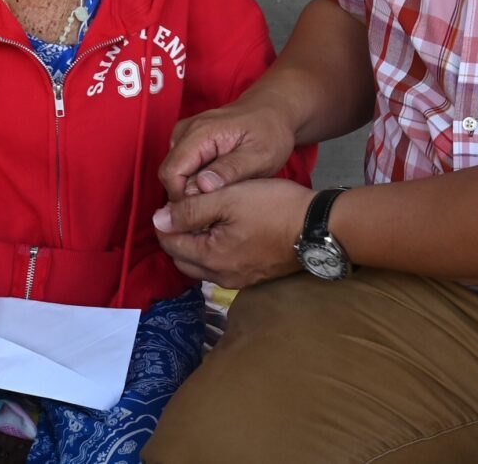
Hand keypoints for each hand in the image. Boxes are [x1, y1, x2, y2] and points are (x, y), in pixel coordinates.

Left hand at [152, 178, 312, 288]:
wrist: (319, 226)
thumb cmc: (273, 207)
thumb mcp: (228, 198)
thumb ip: (190, 210)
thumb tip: (158, 219)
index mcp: (211, 258)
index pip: (169, 243)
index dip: (166, 219)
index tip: (174, 199)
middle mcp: (222, 276)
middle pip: (183, 258)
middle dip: (177, 235)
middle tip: (186, 208)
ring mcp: (240, 280)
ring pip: (202, 264)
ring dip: (196, 243)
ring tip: (205, 216)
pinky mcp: (255, 276)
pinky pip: (222, 266)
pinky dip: (215, 250)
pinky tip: (226, 230)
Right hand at [160, 100, 297, 201]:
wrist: (273, 110)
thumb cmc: (270, 132)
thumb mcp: (260, 156)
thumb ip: (231, 169)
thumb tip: (202, 186)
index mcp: (202, 132)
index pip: (171, 173)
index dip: (183, 198)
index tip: (206, 210)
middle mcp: (187, 130)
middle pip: (169, 173)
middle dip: (186, 196)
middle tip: (216, 207)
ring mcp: (185, 133)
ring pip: (173, 172)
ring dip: (190, 188)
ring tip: (219, 195)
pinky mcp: (188, 139)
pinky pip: (181, 166)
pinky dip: (193, 180)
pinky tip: (215, 185)